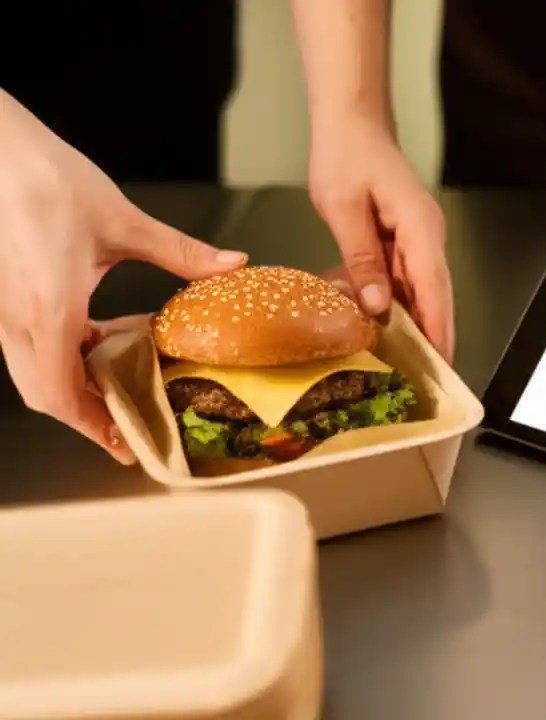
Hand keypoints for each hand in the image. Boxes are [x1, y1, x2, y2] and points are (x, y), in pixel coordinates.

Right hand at [0, 92, 246, 462]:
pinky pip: (30, 342)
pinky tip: (102, 332)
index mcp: (49, 309)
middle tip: (132, 420)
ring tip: (126, 376)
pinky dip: (65, 352)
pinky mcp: (2, 293)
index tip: (127, 444)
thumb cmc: (47, 179)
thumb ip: (181, 253)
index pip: (62, 394)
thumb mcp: (123, 222)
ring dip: (79, 380)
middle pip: (45, 393)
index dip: (94, 426)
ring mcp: (3, 307)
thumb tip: (232, 265)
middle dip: (89, 413)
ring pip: (33, 370)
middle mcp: (18, 317)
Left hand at [307, 118, 454, 362]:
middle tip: (424, 378)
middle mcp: (427, 236)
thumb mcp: (344, 208)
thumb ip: (362, 259)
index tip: (441, 365)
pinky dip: (394, 300)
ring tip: (400, 361)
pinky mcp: (404, 237)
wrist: (351, 120)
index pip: (435, 290)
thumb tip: (378, 305)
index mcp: (420, 228)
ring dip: (411, 321)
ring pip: (420, 290)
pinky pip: (404, 277)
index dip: (439, 330)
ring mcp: (418, 237)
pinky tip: (377, 321)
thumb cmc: (346, 153)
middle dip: (432, 336)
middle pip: (436, 296)